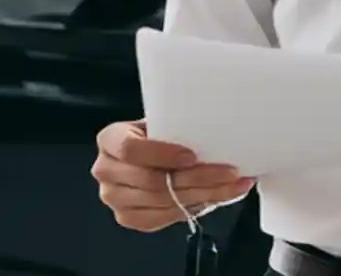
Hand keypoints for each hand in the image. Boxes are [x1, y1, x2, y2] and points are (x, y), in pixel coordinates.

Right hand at [92, 120, 254, 232]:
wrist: (145, 153)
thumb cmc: (157, 134)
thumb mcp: (161, 122)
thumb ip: (176, 128)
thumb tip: (217, 137)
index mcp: (110, 139)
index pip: (130, 149)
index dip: (163, 154)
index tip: (193, 156)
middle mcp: (106, 170)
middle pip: (152, 181)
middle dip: (198, 177)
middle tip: (230, 172)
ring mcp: (114, 198)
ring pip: (163, 201)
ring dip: (205, 194)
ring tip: (234, 185)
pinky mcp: (129, 218)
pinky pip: (164, 217)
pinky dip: (195, 207)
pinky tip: (219, 197)